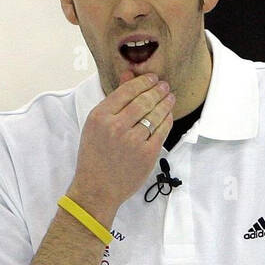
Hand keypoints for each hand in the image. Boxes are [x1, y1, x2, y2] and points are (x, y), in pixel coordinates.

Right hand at [69, 70, 175, 219]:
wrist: (97, 189)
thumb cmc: (94, 157)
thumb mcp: (96, 126)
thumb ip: (114, 100)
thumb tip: (129, 75)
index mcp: (100, 117)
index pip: (127, 91)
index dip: (143, 82)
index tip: (152, 78)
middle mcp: (116, 127)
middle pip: (144, 100)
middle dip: (157, 90)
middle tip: (164, 85)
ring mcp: (133, 141)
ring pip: (155, 115)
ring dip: (166, 103)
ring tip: (170, 97)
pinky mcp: (147, 154)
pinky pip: (162, 131)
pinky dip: (167, 120)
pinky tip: (168, 115)